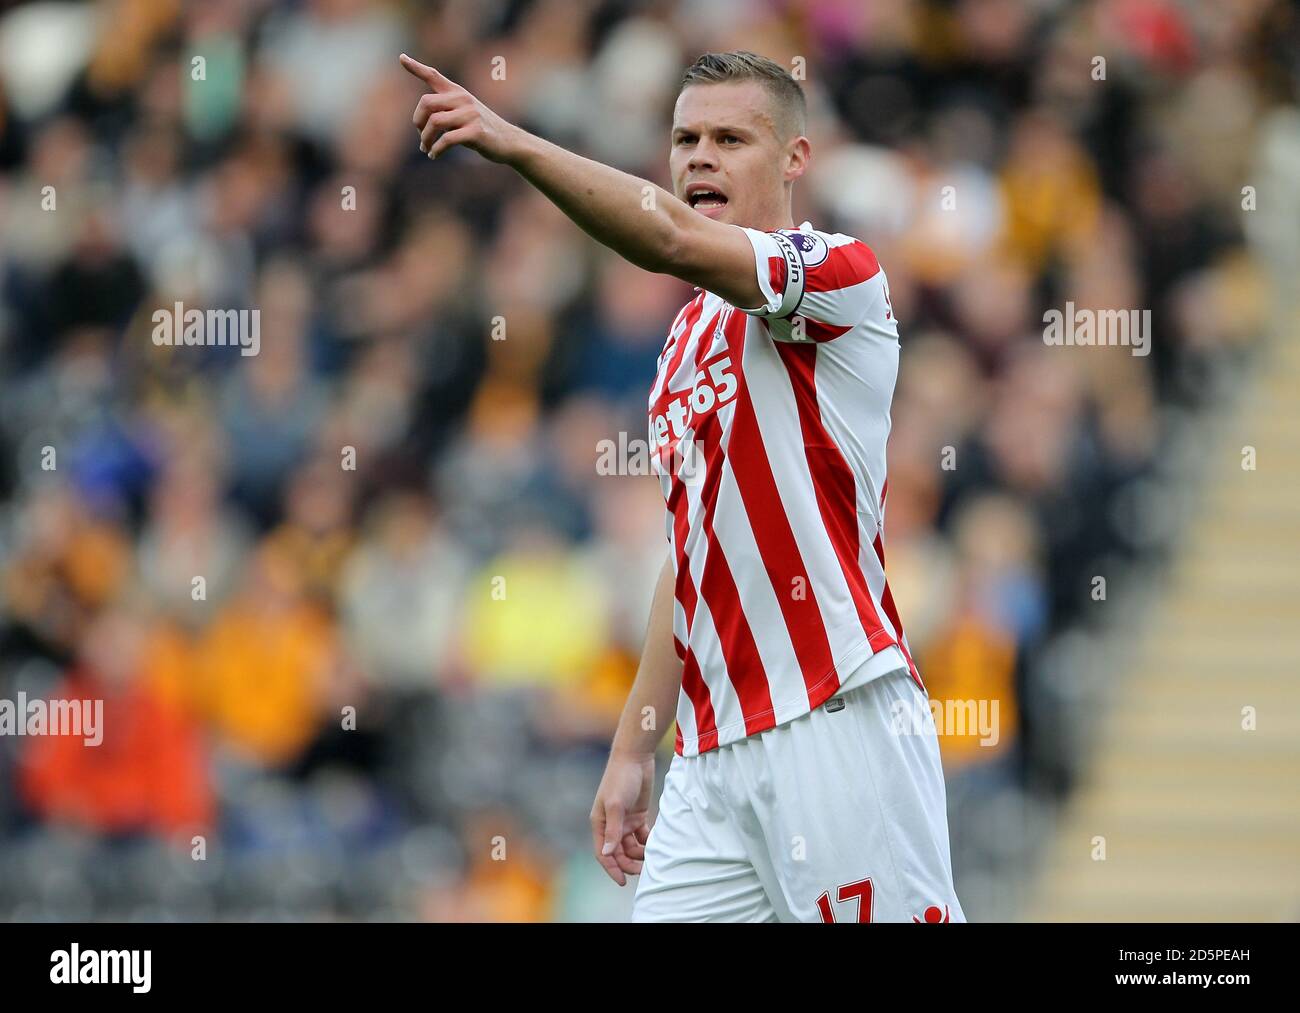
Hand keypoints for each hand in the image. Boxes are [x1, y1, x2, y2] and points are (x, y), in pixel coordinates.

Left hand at [400, 53, 519, 162]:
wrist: (509, 141)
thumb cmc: (482, 129)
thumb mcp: (464, 114)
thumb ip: (445, 112)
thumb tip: (419, 125)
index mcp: (458, 92)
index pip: (433, 75)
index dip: (416, 67)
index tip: (401, 58)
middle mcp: (463, 99)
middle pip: (426, 103)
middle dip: (418, 122)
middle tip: (420, 137)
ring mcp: (470, 114)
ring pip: (434, 122)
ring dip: (426, 139)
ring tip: (426, 149)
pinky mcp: (475, 132)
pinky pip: (447, 139)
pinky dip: (437, 149)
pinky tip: (434, 155)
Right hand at [589, 750, 653, 885]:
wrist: (635, 757)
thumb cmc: (621, 779)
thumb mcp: (616, 805)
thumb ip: (613, 829)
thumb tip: (608, 853)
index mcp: (600, 824)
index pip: (603, 853)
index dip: (612, 869)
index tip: (622, 882)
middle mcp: (611, 825)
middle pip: (619, 853)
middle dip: (629, 863)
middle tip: (643, 871)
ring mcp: (625, 821)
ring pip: (631, 846)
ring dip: (640, 854)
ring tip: (652, 857)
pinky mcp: (638, 815)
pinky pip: (642, 836)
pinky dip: (648, 843)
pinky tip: (656, 846)